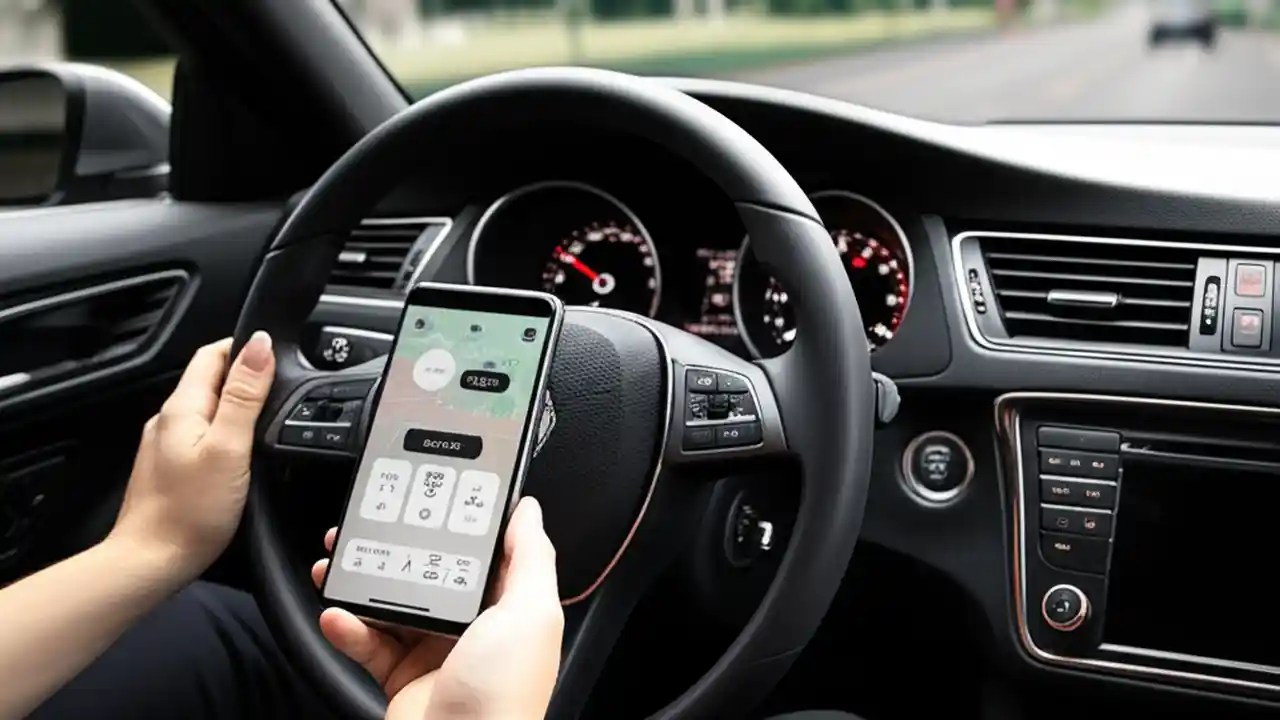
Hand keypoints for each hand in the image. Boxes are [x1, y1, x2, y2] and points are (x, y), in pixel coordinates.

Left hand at [109, 332, 275, 579]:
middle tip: (283, 389)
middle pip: (210, 379)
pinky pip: (201, 435)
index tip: (278, 354)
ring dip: (237, 405)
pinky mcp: (171, 469)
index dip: (246, 347)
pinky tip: (241, 452)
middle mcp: (168, 420)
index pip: (213, 354)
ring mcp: (166, 445)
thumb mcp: (229, 446)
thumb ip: (246, 395)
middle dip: (246, 376)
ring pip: (207, 408)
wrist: (152, 562)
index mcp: (182, 407)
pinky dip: (225, 432)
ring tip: (268, 420)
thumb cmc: (191, 511)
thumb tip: (260, 345)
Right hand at [312, 497, 563, 719]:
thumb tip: (528, 509)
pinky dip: (347, 627)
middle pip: (429, 571)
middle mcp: (474, 627)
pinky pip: (368, 642)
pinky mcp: (401, 677)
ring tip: (336, 564)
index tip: (431, 491)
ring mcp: (435, 653)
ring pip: (392, 602)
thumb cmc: (500, 698)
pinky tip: (336, 614)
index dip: (457, 521)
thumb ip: (530, 557)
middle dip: (396, 548)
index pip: (483, 551)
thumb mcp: (530, 614)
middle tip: (367, 526)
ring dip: (360, 582)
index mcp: (510, 608)